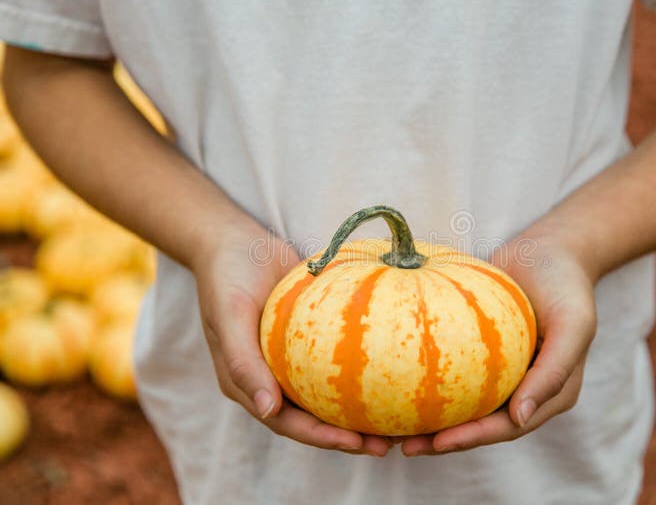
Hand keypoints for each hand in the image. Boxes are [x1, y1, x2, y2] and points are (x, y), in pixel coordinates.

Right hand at [192, 220, 391, 455]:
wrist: (234, 241)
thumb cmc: (226, 277)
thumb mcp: (229, 316)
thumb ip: (243, 363)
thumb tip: (268, 411)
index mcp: (248, 384)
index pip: (287, 423)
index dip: (321, 438)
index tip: (357, 444)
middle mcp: (272, 377)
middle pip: (314, 416)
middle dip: (348, 434)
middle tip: (387, 444)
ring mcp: (291, 359)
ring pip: (328, 392)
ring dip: (359, 409)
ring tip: (397, 420)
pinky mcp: (309, 337)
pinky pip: (336, 358)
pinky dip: (361, 366)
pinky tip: (392, 367)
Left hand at [402, 231, 596, 455]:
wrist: (549, 248)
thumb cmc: (565, 284)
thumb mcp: (573, 324)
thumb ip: (554, 371)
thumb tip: (520, 418)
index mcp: (549, 393)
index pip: (508, 426)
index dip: (473, 438)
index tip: (438, 443)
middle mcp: (523, 388)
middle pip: (480, 422)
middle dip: (444, 439)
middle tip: (406, 446)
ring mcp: (501, 371)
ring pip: (463, 402)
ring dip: (432, 417)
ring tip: (392, 428)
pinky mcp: (481, 351)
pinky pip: (453, 369)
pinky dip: (428, 378)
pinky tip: (396, 380)